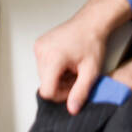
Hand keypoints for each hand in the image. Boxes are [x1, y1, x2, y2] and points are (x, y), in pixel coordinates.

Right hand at [35, 0, 131, 114]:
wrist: (90, 23)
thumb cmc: (92, 42)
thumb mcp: (91, 71)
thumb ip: (81, 92)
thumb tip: (72, 109)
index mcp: (53, 57)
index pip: (47, 91)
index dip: (61, 95)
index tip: (73, 87)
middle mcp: (42, 51)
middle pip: (45, 84)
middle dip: (61, 85)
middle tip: (76, 76)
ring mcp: (39, 47)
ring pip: (44, 76)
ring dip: (58, 77)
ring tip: (72, 68)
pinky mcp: (39, 45)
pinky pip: (42, 66)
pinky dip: (54, 69)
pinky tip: (66, 62)